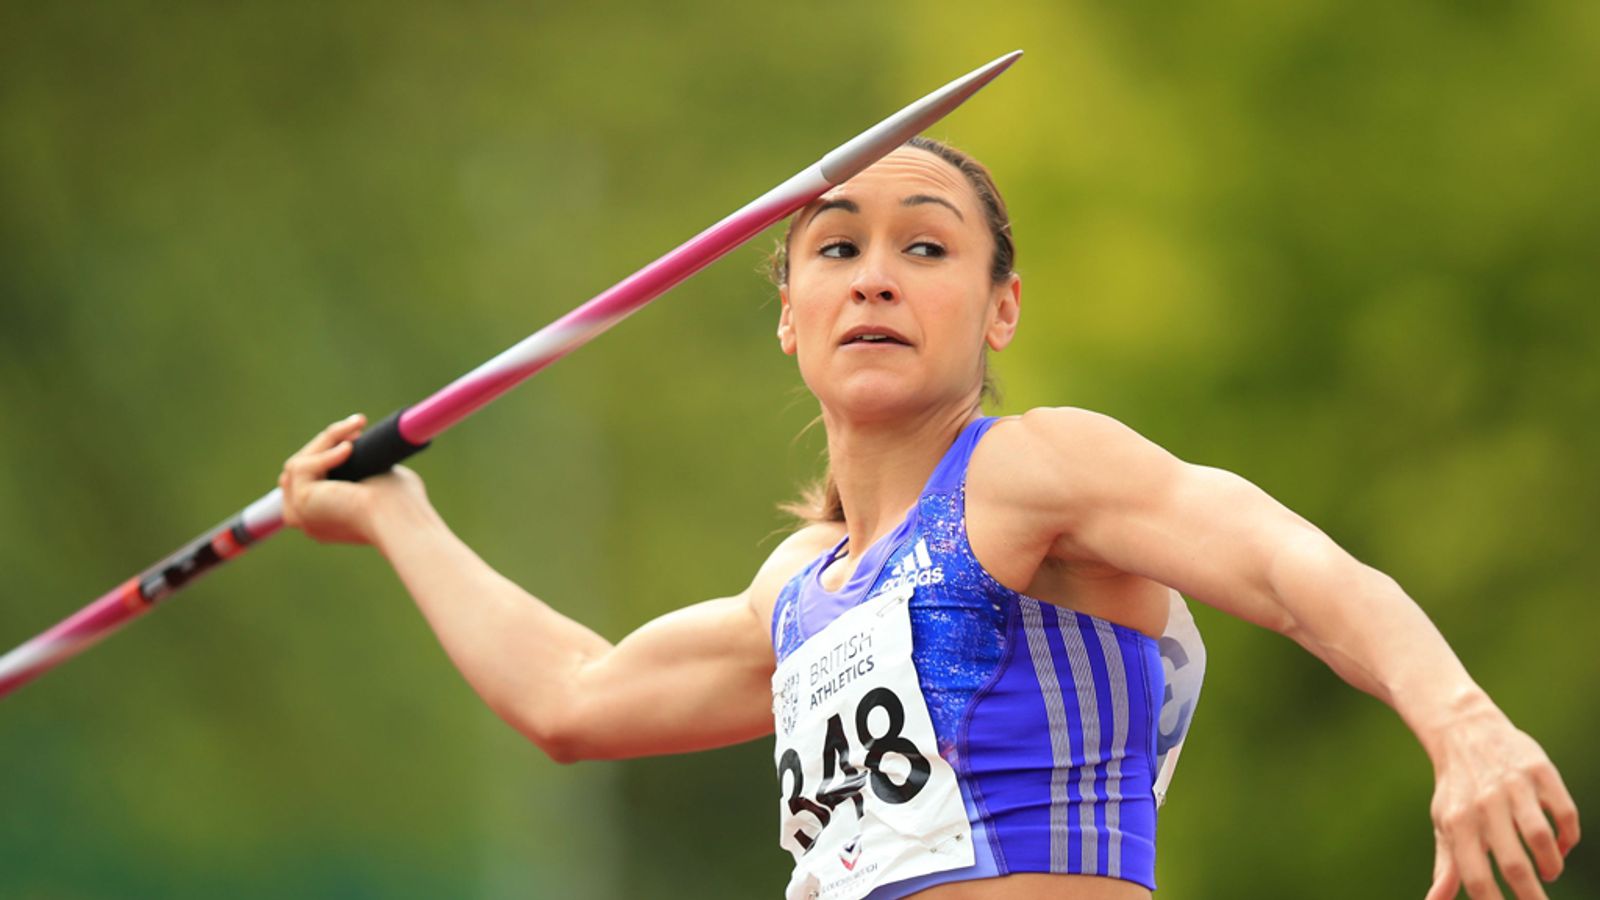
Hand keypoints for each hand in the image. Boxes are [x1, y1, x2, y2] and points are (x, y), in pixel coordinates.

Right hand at [279, 413, 427, 544]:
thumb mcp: (378, 479)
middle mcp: (309, 519)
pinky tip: (349, 448)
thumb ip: (362, 468)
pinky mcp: (302, 502)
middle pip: (299, 470)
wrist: (401, 521)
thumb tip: (357, 447)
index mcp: (327, 518)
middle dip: (324, 443)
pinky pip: (301, 467)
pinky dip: (324, 453)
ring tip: (357, 429)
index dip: (324, 455)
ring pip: (298, 464)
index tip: (352, 438)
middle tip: (357, 425)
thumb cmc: (401, 504)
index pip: (308, 480)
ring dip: (326, 440)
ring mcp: (301, 513)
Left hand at [1425, 705, 1579, 898]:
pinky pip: (1564, 812)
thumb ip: (1447, 867)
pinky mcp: (1540, 770)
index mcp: (1458, 822)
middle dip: (1532, 896)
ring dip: (1551, 864)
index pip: (1476, 876)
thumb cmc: (1457, 790)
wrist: (1465, 731)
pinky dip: (1568, 835)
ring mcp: (1514, 786)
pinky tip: (1561, 845)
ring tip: (1548, 873)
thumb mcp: (1445, 823)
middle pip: (1515, 864)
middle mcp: (1485, 805)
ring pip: (1542, 838)